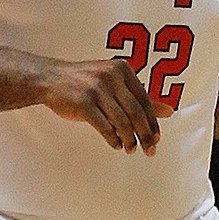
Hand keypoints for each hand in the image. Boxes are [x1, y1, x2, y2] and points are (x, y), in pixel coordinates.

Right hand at [40, 58, 172, 153]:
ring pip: (122, 121)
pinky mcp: (83, 102)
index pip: (145, 101)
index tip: (157, 138)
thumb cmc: (85, 83)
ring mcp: (97, 89)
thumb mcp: (115, 83)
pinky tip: (116, 144)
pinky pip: (104, 126)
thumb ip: (140, 97)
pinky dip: (112, 138)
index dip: (153, 122)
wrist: (49, 78)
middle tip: (150, 149)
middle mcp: (112, 77)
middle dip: (145, 134)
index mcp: (123, 70)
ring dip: (129, 139)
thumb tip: (169, 111)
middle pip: (136, 112)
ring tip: (131, 149)